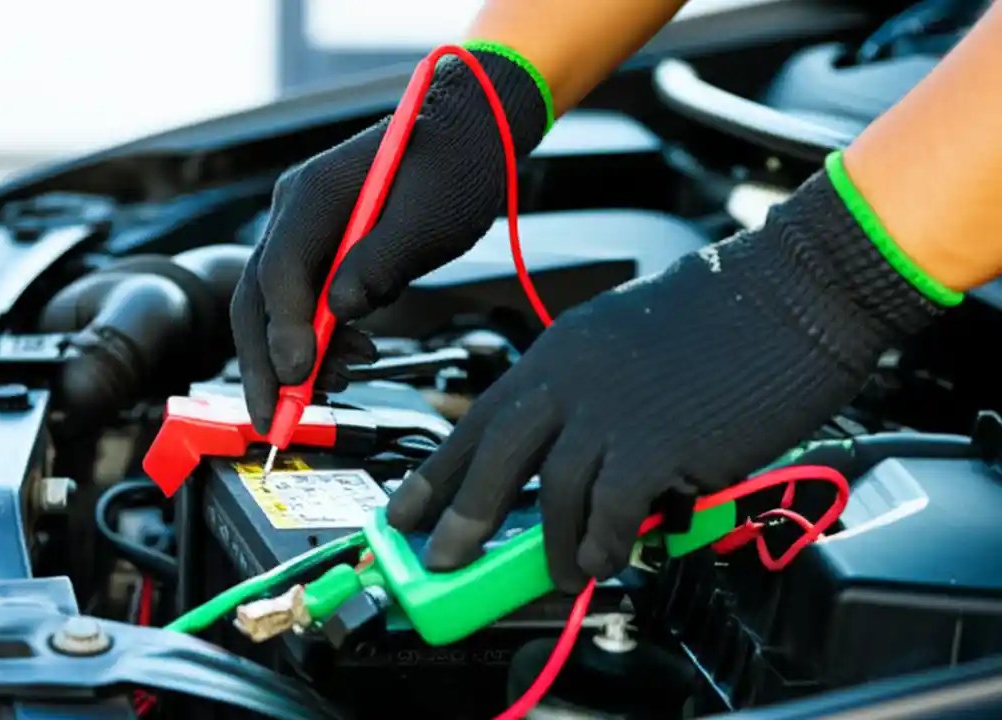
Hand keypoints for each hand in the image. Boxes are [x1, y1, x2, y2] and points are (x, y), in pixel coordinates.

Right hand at [230, 50, 547, 432]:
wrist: (471, 136)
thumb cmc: (456, 167)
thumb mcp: (427, 220)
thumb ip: (379, 264)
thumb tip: (338, 314)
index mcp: (313, 194)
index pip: (278, 272)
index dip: (283, 330)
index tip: (296, 377)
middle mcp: (294, 210)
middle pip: (257, 297)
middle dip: (263, 363)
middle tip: (274, 418)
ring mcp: (303, 229)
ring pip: (275, 306)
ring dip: (295, 356)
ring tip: (336, 386)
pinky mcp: (322, 247)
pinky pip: (303, 301)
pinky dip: (317, 338)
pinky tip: (349, 356)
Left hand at [384, 171, 942, 591]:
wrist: (796, 287)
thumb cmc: (724, 316)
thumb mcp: (626, 342)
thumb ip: (589, 400)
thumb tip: (569, 467)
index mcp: (560, 352)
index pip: (480, 418)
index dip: (437, 472)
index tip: (405, 511)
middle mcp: (575, 376)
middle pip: (496, 455)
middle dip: (462, 515)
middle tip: (440, 561)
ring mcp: (615, 406)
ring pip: (556, 490)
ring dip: (551, 544)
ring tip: (558, 575)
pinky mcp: (663, 438)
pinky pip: (615, 508)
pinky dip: (605, 542)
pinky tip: (605, 559)